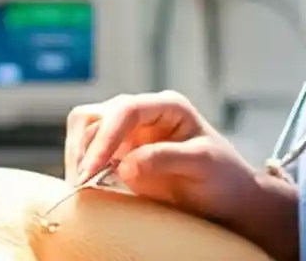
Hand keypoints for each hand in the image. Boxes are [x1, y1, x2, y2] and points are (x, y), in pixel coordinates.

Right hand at [64, 90, 297, 259]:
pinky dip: (82, 168)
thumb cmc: (223, 177)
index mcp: (167, 107)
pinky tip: (86, 188)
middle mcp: (143, 114)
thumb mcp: (202, 165)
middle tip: (81, 182)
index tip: (93, 170)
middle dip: (84, 147)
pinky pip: (88, 154)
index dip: (106, 138)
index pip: (126, 110)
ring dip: (77, 157)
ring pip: (85, 132)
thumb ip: (165, 159)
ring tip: (81, 187)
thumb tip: (124, 165)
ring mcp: (128, 134)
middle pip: (96, 116)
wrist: (228, 199)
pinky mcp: (119, 154)